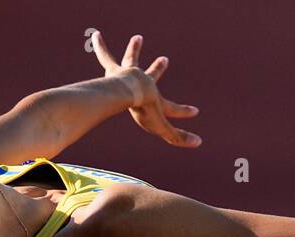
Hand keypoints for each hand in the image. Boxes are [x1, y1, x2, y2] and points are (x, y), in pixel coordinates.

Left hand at [90, 30, 201, 147]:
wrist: (131, 94)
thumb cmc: (145, 111)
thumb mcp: (163, 127)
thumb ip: (178, 137)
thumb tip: (199, 143)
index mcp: (156, 99)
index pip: (174, 108)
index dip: (184, 112)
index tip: (195, 111)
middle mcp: (144, 82)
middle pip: (153, 75)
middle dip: (159, 68)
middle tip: (164, 59)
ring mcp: (130, 75)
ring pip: (132, 59)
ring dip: (134, 49)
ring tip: (137, 38)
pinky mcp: (115, 71)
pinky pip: (106, 56)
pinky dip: (100, 46)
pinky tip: (95, 35)